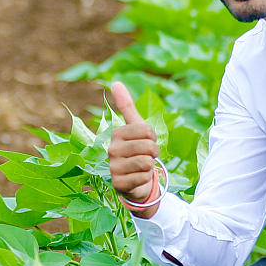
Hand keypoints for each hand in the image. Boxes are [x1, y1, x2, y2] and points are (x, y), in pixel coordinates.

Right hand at [106, 82, 160, 214]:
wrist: (135, 180)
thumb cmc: (137, 151)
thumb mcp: (135, 128)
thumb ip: (126, 106)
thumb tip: (115, 82)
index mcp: (117, 134)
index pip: (147, 131)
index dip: (153, 138)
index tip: (147, 142)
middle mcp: (112, 149)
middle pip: (148, 146)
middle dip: (154, 153)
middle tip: (147, 156)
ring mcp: (113, 167)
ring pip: (146, 162)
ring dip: (150, 166)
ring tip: (143, 167)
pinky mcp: (118, 184)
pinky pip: (142, 177)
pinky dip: (145, 179)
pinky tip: (139, 178)